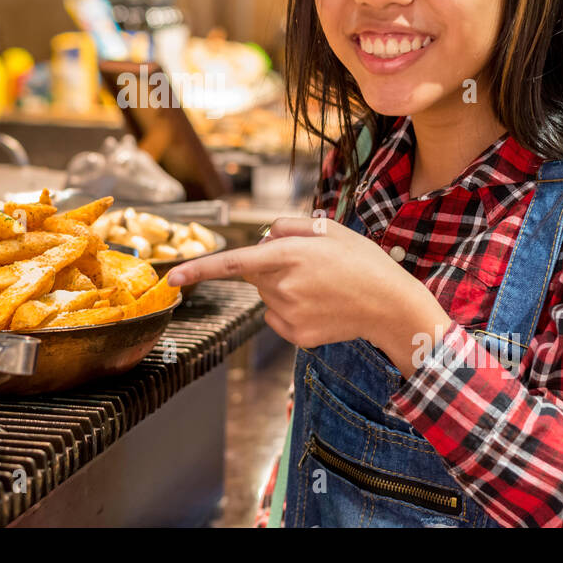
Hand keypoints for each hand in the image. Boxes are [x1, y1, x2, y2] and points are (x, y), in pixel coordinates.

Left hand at [167, 217, 454, 377]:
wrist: (391, 306)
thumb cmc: (361, 262)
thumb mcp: (329, 228)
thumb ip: (287, 226)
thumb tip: (263, 239)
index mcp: (288, 256)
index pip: (232, 263)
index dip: (198, 270)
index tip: (171, 280)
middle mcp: (282, 286)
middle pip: (256, 275)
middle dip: (272, 267)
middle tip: (312, 267)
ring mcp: (289, 315)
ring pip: (268, 297)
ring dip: (284, 288)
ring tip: (323, 287)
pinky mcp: (297, 336)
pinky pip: (278, 318)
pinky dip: (292, 310)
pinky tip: (321, 306)